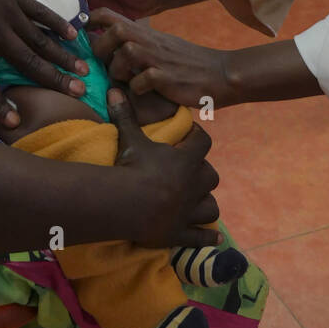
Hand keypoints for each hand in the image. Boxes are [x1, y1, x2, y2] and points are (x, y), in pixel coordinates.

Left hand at [0, 0, 90, 127]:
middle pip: (28, 62)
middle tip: (79, 93)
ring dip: (63, 55)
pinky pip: (41, 12)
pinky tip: (73, 34)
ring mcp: (10, 13)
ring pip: (41, 39)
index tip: (16, 122)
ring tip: (83, 70)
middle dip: (54, 80)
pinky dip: (57, 23)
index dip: (0, 104)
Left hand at [88, 10, 227, 109]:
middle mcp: (151, 42)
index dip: (91, 20)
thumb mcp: (160, 46)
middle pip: (117, 30)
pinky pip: (142, 80)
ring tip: (121, 81)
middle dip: (101, 47)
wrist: (220, 74)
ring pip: (127, 52)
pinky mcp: (169, 78)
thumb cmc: (186, 63)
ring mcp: (160, 59)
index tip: (82, 34)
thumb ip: (137, 44)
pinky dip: (136, 88)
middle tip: (102, 64)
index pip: (112, 16)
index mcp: (146, 34)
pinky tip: (141, 92)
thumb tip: (108, 48)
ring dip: (117, 69)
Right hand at [107, 89, 219, 249]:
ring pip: (211, 207)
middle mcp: (194, 185)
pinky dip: (208, 237)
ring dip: (206, 204)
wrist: (127, 203)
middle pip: (211, 176)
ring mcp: (189, 211)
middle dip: (203, 173)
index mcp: (186, 161)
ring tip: (198, 202)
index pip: (203, 142)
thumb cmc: (132, 168)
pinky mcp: (182, 232)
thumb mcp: (129, 139)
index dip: (198, 137)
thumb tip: (114, 88)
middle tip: (190, 171)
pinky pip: (201, 236)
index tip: (191, 135)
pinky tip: (214, 239)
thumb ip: (125, 115)